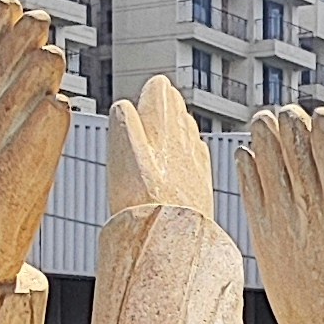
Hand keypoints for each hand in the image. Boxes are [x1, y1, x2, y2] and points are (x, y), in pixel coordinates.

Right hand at [107, 74, 216, 223]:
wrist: (173, 234)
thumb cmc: (143, 194)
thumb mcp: (121, 146)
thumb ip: (123, 118)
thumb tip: (126, 106)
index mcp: (162, 122)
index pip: (159, 88)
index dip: (147, 92)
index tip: (141, 101)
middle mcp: (183, 136)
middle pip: (176, 107)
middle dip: (164, 106)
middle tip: (152, 110)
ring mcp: (195, 159)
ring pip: (188, 130)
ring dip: (176, 127)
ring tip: (164, 132)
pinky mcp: (202, 182)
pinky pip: (198, 155)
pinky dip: (189, 151)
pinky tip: (184, 157)